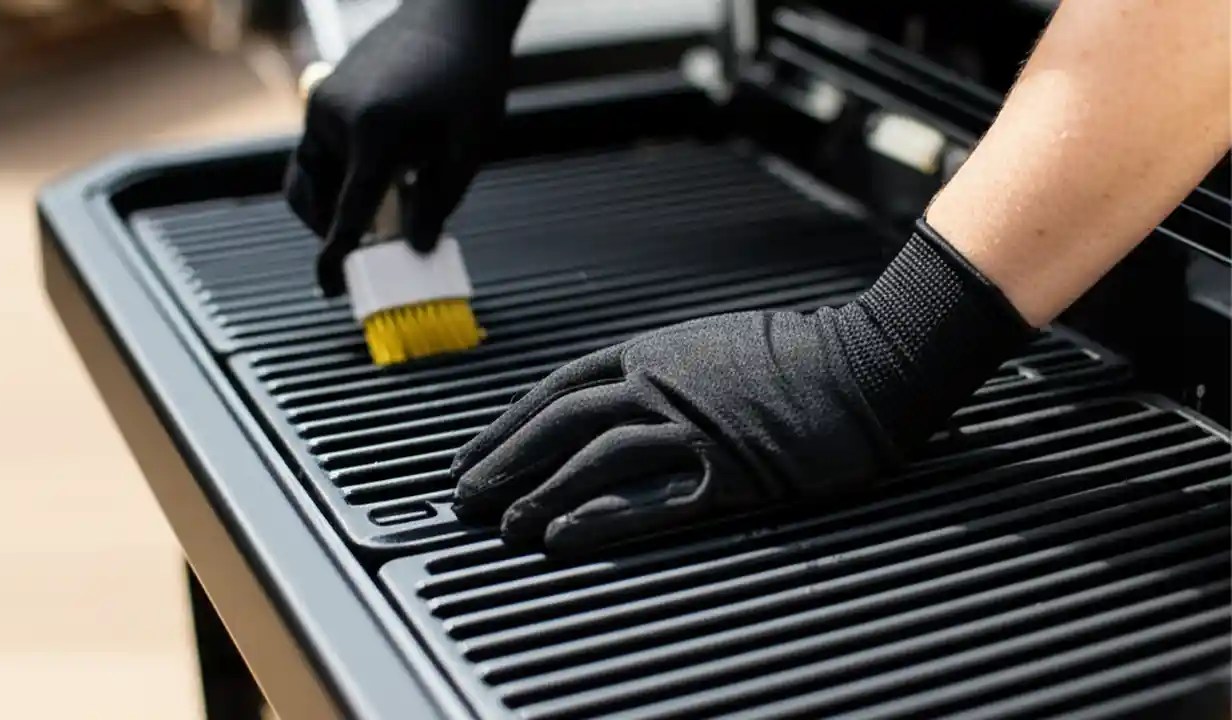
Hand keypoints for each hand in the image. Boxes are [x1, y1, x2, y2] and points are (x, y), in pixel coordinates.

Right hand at [284, 0, 523, 295]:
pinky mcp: (322, 96)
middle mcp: (333, 117)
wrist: (453, 14)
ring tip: (376, 208)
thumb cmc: (469, 75)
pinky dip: (334, 175)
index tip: (329, 287)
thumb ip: (439, 200)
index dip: (337, 256)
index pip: (347, 213)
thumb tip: (418, 247)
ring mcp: (321, 104)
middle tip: (367, 246)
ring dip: (330, 203)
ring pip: (307, 176)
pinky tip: (374, 174)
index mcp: (373, 132)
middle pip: (312, 198)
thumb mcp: (466, 144)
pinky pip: (315, 151)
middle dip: (331, 229)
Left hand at [450, 221, 1033, 553]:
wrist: (867, 362)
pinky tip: (560, 537)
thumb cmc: (799, 351)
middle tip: (464, 494)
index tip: (474, 452)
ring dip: (538, 492)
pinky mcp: (726, 471)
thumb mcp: (716, 343)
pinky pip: (648, 499)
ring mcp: (690, 427)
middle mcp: (658, 384)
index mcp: (652, 351)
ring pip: (590, 460)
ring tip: (502, 523)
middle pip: (558, 422)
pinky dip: (597, 518)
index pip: (557, 389)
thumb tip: (622, 392)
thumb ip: (664, 367)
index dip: (508, 423)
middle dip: (503, 459)